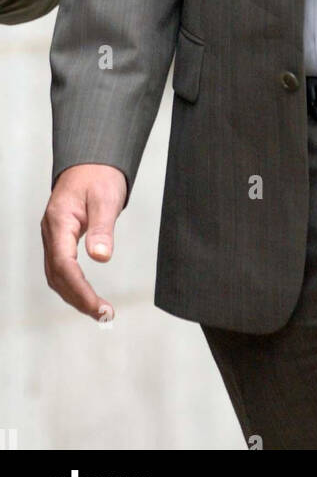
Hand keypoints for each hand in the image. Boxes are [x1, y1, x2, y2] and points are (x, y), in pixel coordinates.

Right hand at [41, 164, 126, 321]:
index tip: (99, 307)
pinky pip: (61, 268)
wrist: (91, 161)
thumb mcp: (105, 198)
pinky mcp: (60, 240)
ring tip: (99, 311)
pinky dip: (73, 285)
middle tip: (104, 316)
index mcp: (59, 222)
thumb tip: (101, 257)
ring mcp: (53, 237)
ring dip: (75, 296)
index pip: (64, 265)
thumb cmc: (99, 175)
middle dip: (79, 299)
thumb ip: (102, 228)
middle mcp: (51, 232)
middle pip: (57, 276)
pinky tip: (87, 295)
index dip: (80, 290)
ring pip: (57, 275)